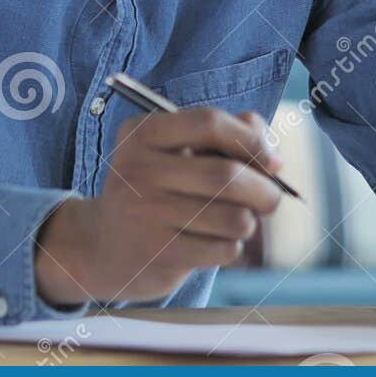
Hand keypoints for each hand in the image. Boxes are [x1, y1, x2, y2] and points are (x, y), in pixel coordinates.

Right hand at [35, 107, 283, 305]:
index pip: (209, 123)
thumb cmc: (155, 191)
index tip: (274, 162)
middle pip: (226, 175)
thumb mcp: (174, 152)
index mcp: (142, 133)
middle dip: (264, 190)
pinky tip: (211, 244)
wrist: (102, 245)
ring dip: (247, 223)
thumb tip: (270, 151)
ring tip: (233, 222)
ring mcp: (146, 213)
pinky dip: (231, 247)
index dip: (252, 140)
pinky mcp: (158, 253)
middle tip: (271, 200)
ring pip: (233, 217)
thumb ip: (223, 135)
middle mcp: (138, 169)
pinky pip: (223, 249)